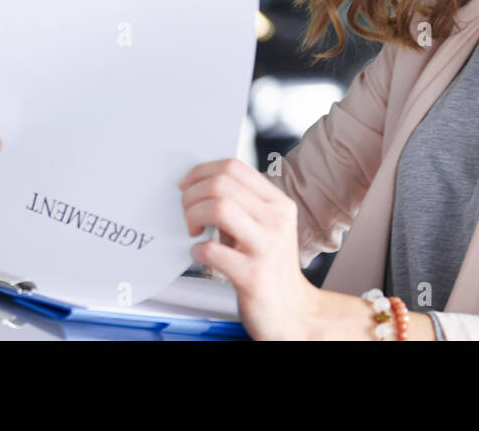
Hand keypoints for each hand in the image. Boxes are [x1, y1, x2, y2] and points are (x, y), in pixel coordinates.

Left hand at [179, 158, 337, 339]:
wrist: (292, 312)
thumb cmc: (270, 268)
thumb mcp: (264, 228)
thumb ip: (240, 205)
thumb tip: (198, 186)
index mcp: (279, 204)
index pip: (234, 168)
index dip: (202, 172)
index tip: (186, 185)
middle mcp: (277, 221)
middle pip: (222, 184)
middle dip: (192, 195)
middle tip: (186, 212)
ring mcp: (267, 248)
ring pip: (218, 208)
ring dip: (193, 216)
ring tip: (193, 231)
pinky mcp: (254, 276)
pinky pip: (211, 250)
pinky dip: (196, 250)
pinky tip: (199, 255)